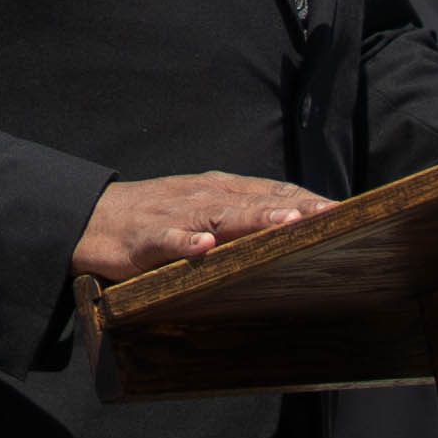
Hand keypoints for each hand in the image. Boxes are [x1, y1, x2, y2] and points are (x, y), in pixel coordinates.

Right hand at [75, 173, 329, 285]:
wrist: (92, 217)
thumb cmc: (156, 216)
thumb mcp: (204, 207)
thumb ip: (243, 214)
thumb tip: (295, 224)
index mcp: (220, 190)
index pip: (272, 191)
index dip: (307, 199)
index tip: (345, 211)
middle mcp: (202, 196)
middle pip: (255, 201)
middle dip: (293, 208)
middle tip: (330, 216)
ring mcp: (174, 215)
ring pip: (220, 216)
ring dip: (255, 218)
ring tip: (286, 223)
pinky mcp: (144, 239)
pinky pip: (167, 241)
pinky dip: (185, 243)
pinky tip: (203, 248)